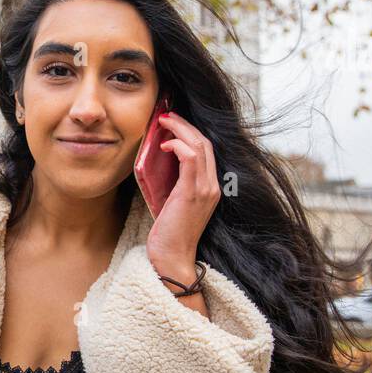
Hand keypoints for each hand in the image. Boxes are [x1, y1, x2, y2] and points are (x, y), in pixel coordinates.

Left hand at [134, 111, 220, 266]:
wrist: (172, 258)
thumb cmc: (168, 233)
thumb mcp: (173, 202)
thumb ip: (173, 182)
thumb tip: (158, 160)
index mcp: (210, 187)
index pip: (206, 150)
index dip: (190, 132)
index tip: (173, 122)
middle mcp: (213, 186)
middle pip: (205, 142)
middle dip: (185, 124)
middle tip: (165, 115)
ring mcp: (206, 189)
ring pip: (199, 145)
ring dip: (180, 129)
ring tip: (163, 122)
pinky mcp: (193, 192)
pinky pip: (190, 158)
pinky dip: (177, 145)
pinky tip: (164, 145)